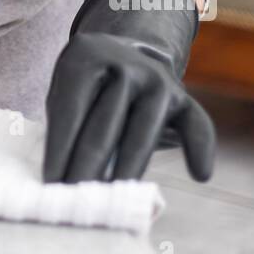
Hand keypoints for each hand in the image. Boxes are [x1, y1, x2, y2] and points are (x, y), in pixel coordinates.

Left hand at [42, 30, 216, 183]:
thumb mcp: (65, 92)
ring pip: (141, 132)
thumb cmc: (84, 89)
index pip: (70, 112)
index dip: (60, 151)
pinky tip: (200, 175)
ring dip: (125, 170)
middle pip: (103, 126)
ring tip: (114, 200)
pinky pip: (196, 124)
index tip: (52, 184)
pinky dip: (201, 148)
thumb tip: (61, 182)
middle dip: (86, 168)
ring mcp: (155, 80)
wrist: (122, 53)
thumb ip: (65, 127)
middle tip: (76, 200)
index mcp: (84, 59)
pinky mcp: (181, 97)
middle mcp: (123, 66)